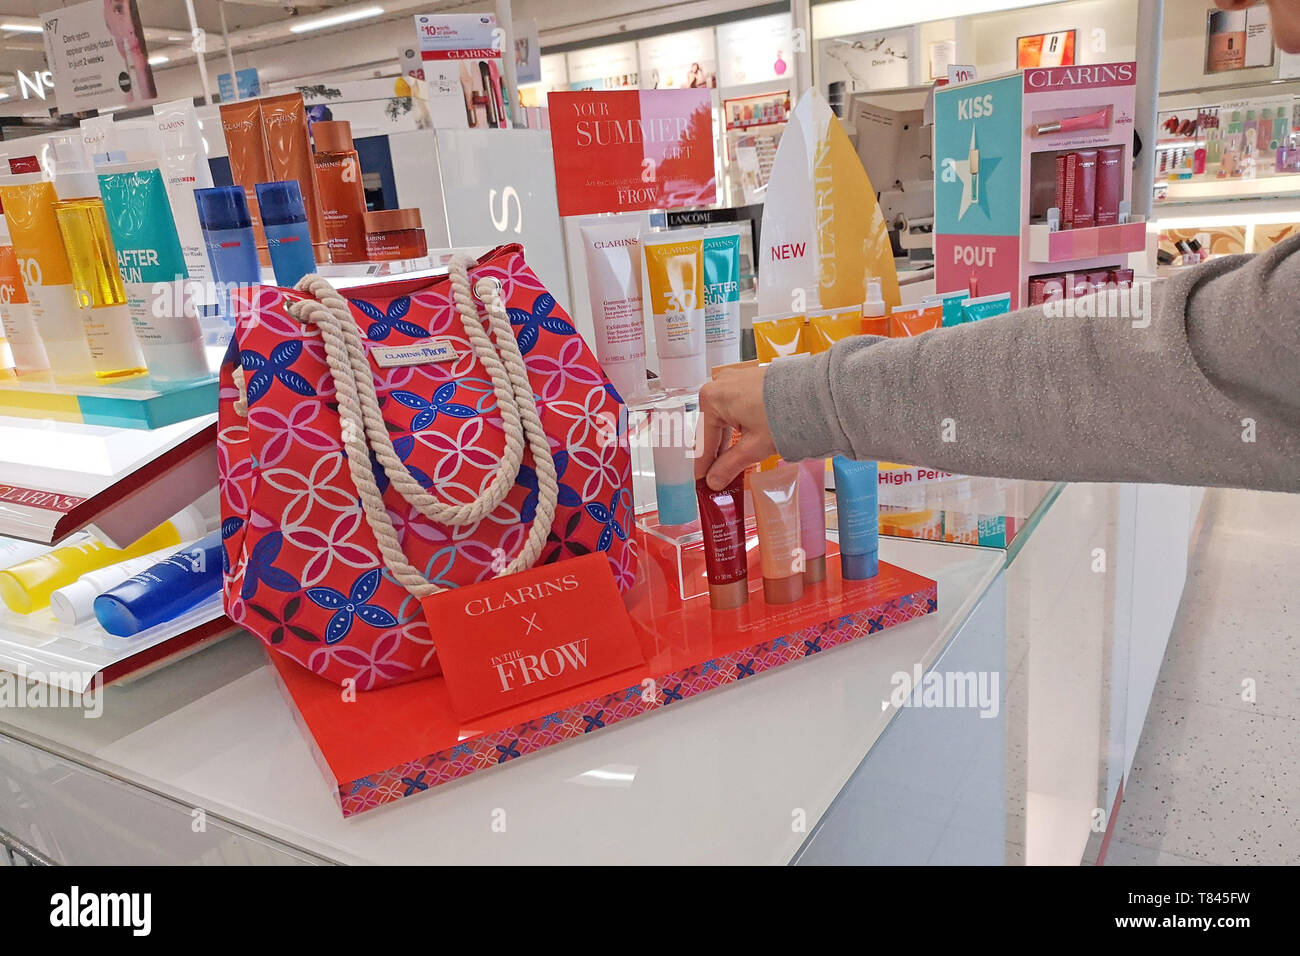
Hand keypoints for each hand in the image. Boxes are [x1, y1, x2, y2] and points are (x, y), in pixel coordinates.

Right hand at [694, 364, 776, 489]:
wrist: (816, 393)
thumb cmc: (784, 414)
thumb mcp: (753, 447)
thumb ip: (729, 465)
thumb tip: (714, 480)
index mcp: (712, 399)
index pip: (703, 440)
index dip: (702, 464)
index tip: (701, 479)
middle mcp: (719, 384)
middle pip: (711, 427)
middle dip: (715, 452)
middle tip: (716, 474)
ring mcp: (734, 380)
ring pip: (723, 417)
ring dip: (726, 439)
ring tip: (729, 461)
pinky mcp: (749, 380)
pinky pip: (735, 406)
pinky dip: (737, 425)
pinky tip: (742, 440)